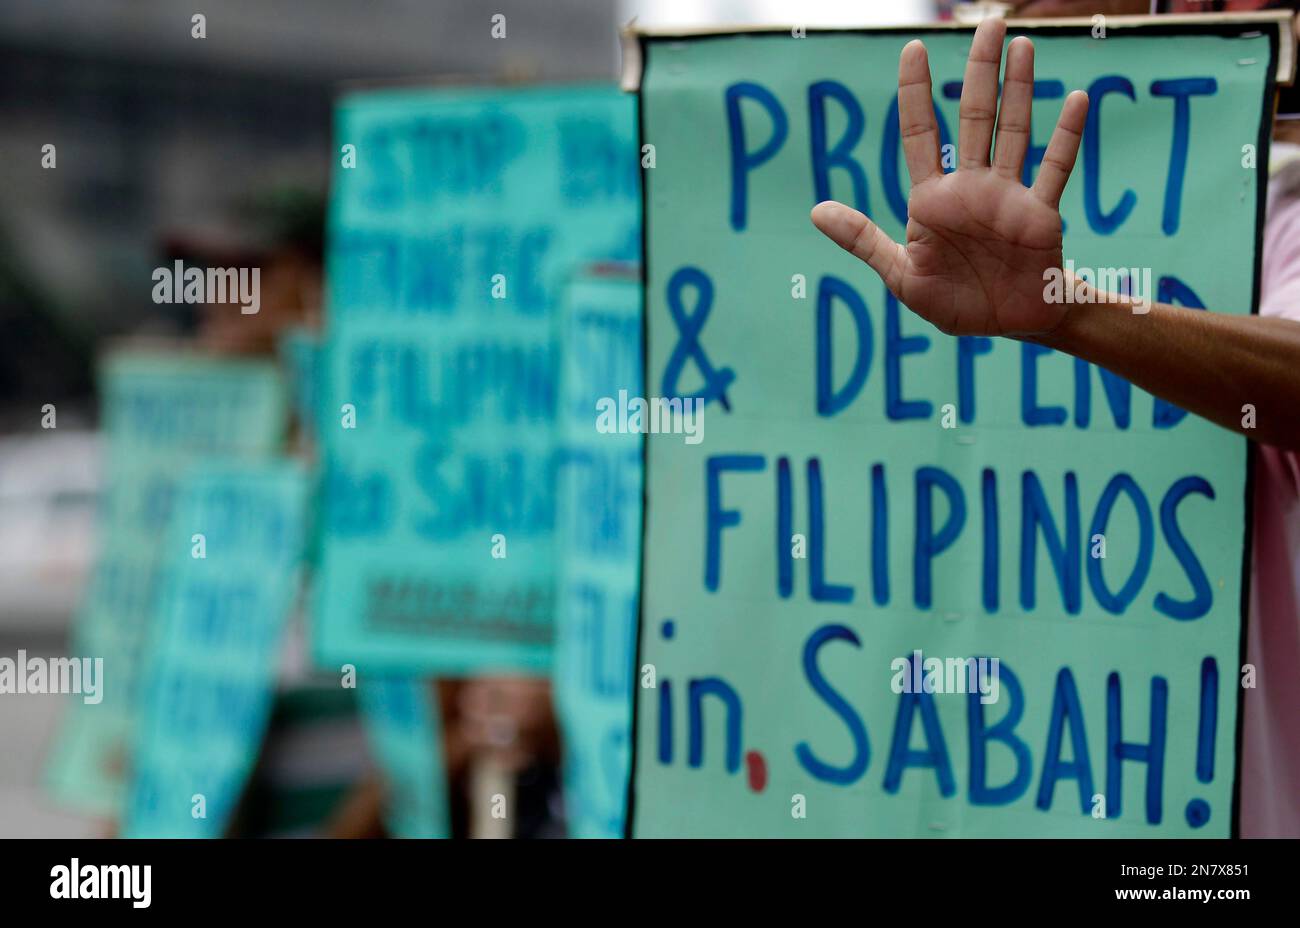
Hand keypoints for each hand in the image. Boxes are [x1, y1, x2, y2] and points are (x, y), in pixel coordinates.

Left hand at [810, 19, 1088, 337]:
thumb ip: (863, 241)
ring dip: (1020, 89)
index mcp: (933, 200)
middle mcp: (972, 187)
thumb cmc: (953, 301)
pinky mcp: (1040, 214)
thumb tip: (816, 211)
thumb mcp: (900, 276)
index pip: (920, 133)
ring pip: (1015, 131)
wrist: (1005, 327)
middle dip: (980, 71)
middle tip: (988, 23)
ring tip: (1022, 45)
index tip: (913, 49)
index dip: (915, 92)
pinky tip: (1077, 99)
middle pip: (975, 117)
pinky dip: (1067, 137)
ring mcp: (1008, 196)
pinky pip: (1055, 169)